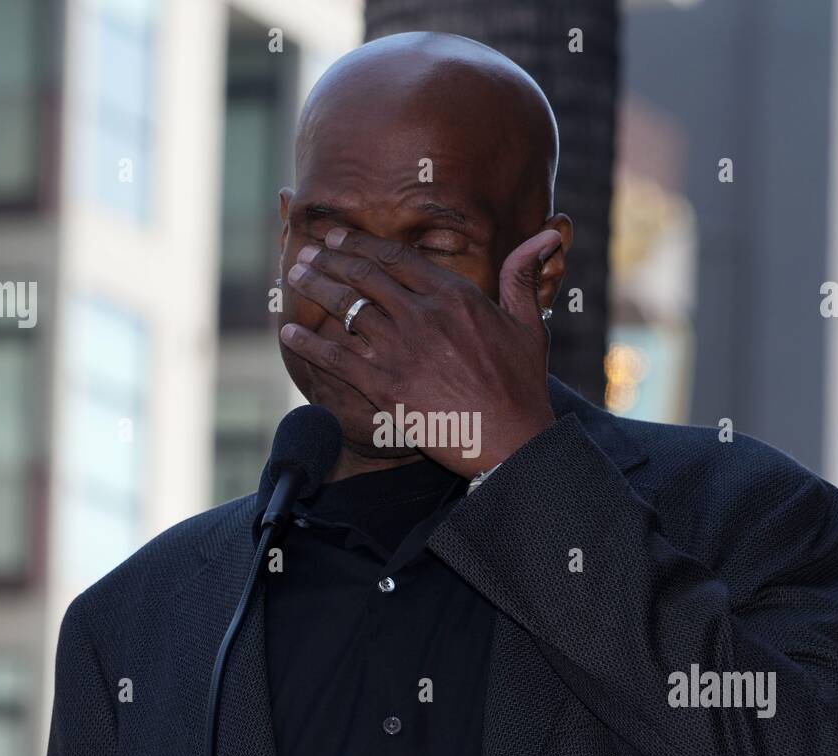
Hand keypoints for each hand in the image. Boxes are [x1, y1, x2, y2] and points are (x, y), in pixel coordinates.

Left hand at [281, 226, 562, 475]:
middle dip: (328, 260)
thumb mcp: (530, 324)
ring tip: (293, 278)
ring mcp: (400, 350)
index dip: (359, 244)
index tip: (336, 238)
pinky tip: (288, 333)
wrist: (512, 440)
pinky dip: (307, 343)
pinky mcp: (384, 386)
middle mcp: (422, 315)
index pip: (395, 259)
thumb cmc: (523, 385)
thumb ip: (524, 276)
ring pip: (345, 308)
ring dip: (314, 289)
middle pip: (363, 276)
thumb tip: (548, 233)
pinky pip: (334, 357)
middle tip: (305, 253)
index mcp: (454, 295)